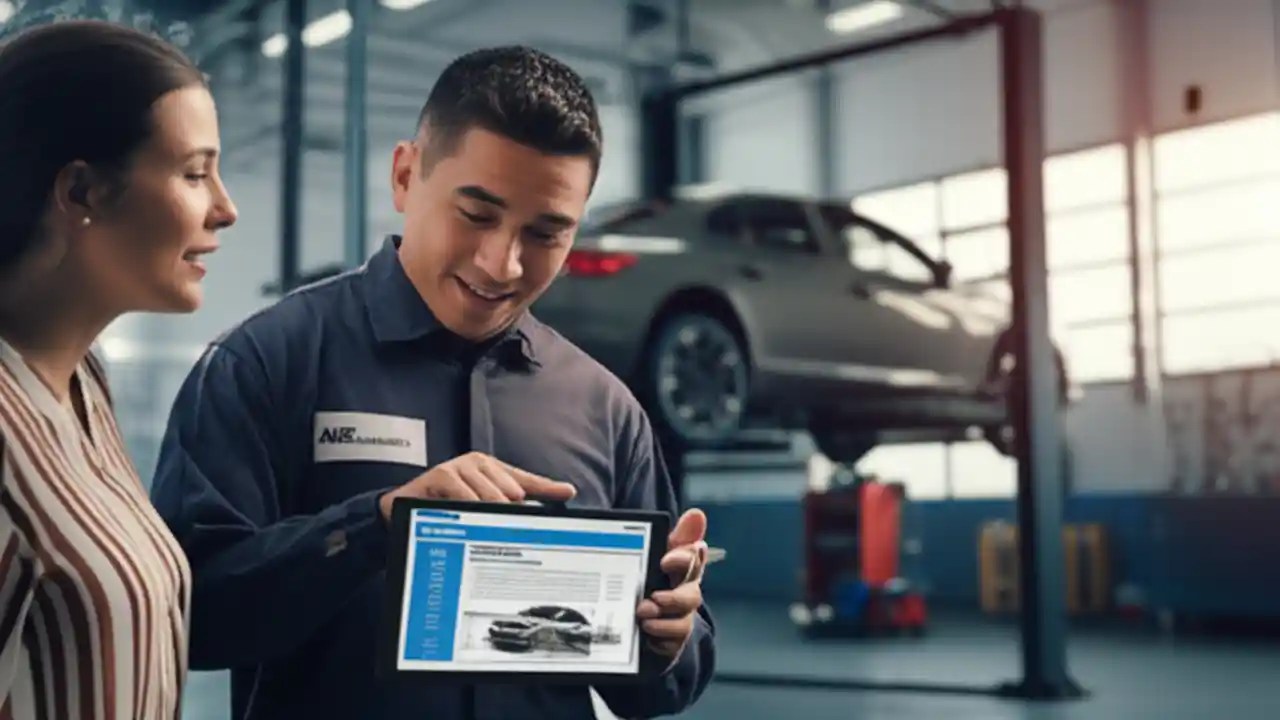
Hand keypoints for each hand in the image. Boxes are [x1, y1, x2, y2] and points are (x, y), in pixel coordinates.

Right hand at [378, 451, 575, 519]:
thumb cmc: (447, 506)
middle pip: (510, 493)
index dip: (547, 488)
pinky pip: (465, 497)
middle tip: (506, 529)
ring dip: (488, 516)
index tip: (569, 493)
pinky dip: (469, 511)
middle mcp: (477, 464)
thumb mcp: (485, 504)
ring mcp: (459, 468)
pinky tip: (467, 519)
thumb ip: (523, 498)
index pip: (526, 480)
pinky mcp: (441, 476)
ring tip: (481, 526)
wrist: (403, 508)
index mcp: (492, 468)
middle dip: (510, 514)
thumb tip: (567, 491)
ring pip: (490, 496)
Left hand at [636, 508, 707, 658]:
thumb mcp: (653, 552)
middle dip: (675, 597)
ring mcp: (680, 619)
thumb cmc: (649, 578)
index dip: (686, 558)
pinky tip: (645, 635)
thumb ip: (675, 536)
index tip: (666, 560)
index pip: (694, 558)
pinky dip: (660, 641)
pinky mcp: (671, 642)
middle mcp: (685, 593)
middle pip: (691, 595)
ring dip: (665, 621)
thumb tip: (697, 514)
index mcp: (682, 567)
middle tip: (654, 597)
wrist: (635, 619)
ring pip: (683, 623)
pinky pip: (672, 645)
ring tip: (644, 617)